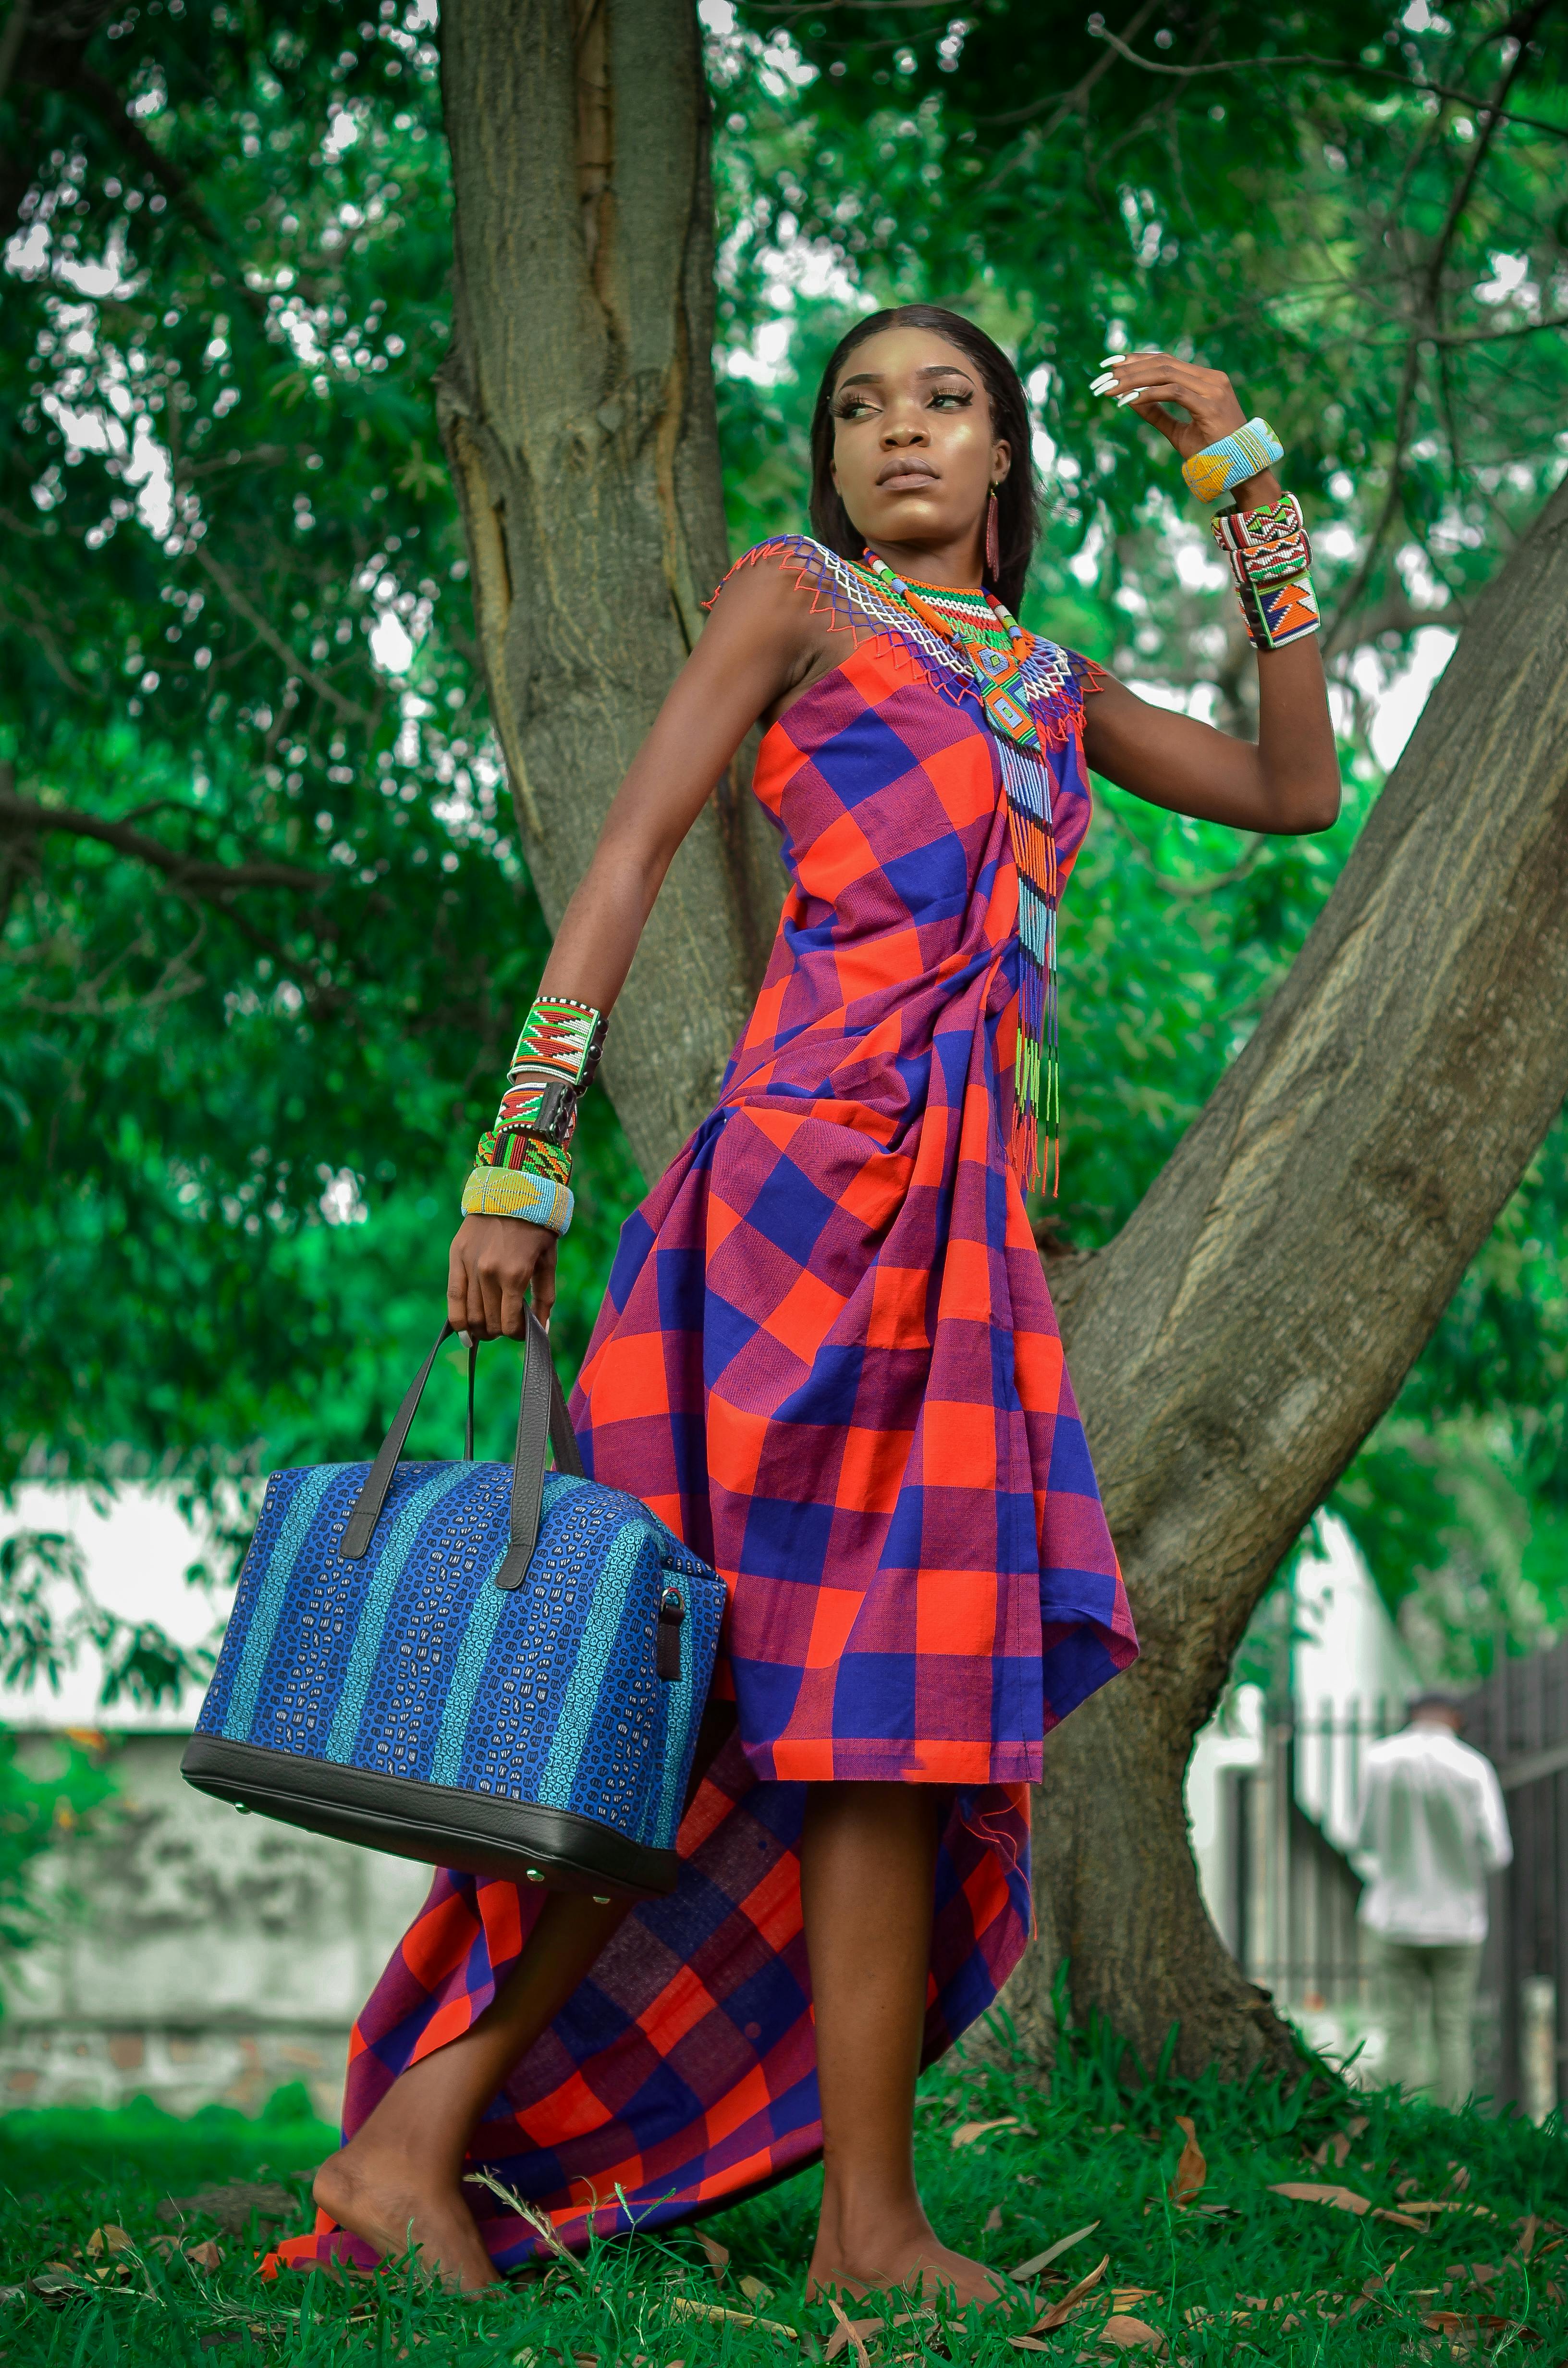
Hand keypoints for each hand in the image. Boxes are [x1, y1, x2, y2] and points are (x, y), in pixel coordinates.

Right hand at [447, 1213, 556, 1340]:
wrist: (512, 1190)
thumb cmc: (537, 1228)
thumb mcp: (548, 1261)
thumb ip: (544, 1298)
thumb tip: (543, 1330)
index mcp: (515, 1275)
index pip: (509, 1323)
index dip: (517, 1334)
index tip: (521, 1332)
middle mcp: (489, 1273)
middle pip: (489, 1321)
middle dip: (499, 1332)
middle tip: (506, 1328)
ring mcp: (470, 1265)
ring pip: (470, 1314)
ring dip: (481, 1329)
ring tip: (488, 1330)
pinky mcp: (456, 1256)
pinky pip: (453, 1296)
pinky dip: (457, 1320)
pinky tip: (464, 1333)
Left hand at [1091, 349, 1278, 504]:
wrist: (1240, 469)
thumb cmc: (1212, 452)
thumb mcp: (1178, 431)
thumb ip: (1156, 413)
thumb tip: (1130, 398)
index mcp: (1206, 380)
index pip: (1167, 361)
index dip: (1139, 360)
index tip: (1113, 364)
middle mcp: (1211, 378)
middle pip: (1164, 363)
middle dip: (1131, 368)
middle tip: (1104, 374)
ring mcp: (1212, 389)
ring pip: (1166, 373)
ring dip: (1135, 379)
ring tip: (1111, 387)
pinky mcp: (1209, 404)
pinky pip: (1174, 392)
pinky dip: (1149, 394)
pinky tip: (1129, 399)